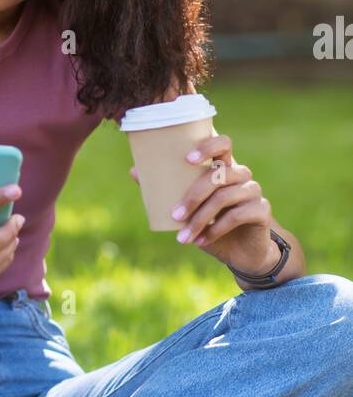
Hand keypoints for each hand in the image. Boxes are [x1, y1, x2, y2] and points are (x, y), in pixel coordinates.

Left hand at [131, 132, 276, 273]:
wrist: (240, 252)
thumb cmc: (210, 224)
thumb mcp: (188, 208)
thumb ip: (166, 189)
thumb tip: (134, 171)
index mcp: (223, 168)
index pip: (223, 144)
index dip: (208, 147)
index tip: (187, 159)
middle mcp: (241, 174)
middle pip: (218, 175)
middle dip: (193, 196)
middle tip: (175, 215)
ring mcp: (254, 191)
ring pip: (225, 197)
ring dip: (200, 219)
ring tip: (183, 237)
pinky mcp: (262, 210)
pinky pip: (237, 216)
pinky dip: (215, 230)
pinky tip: (202, 241)